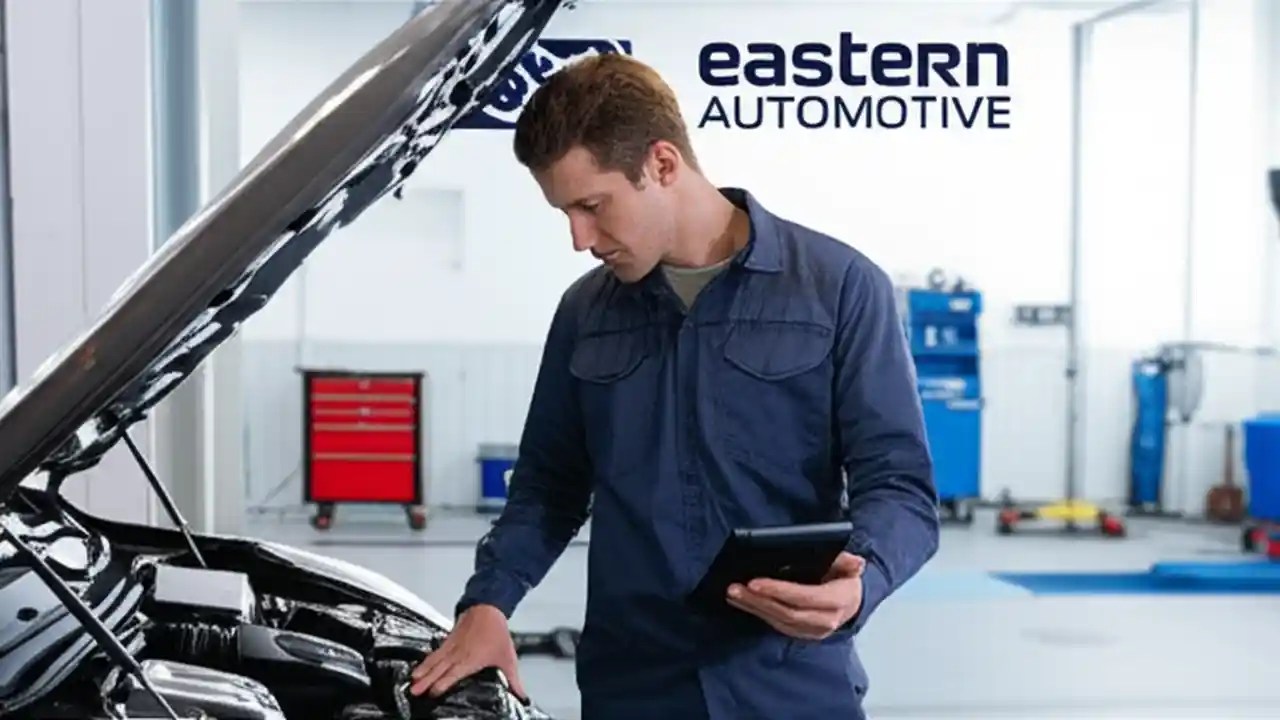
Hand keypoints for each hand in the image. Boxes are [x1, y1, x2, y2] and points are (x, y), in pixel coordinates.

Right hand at [408, 604, 526, 700]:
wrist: (488, 607)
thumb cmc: (496, 631)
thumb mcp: (507, 658)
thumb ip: (513, 680)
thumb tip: (521, 695)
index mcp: (470, 659)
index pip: (453, 674)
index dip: (442, 684)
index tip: (433, 693)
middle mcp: (458, 653)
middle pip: (439, 669)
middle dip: (426, 680)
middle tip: (414, 690)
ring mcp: (451, 646)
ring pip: (434, 661)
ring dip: (422, 671)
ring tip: (412, 680)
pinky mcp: (448, 640)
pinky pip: (434, 653)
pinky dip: (425, 660)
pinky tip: (419, 667)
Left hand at [726, 551, 865, 639]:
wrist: (852, 603)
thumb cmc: (844, 579)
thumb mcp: (847, 567)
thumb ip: (847, 562)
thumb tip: (857, 564)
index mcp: (838, 601)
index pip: (805, 597)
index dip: (779, 591)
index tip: (755, 582)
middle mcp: (825, 621)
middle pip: (787, 613)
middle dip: (759, 601)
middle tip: (735, 588)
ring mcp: (812, 631)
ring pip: (778, 621)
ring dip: (753, 607)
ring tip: (732, 593)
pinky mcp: (800, 634)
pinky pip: (775, 625)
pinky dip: (757, 612)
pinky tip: (741, 602)